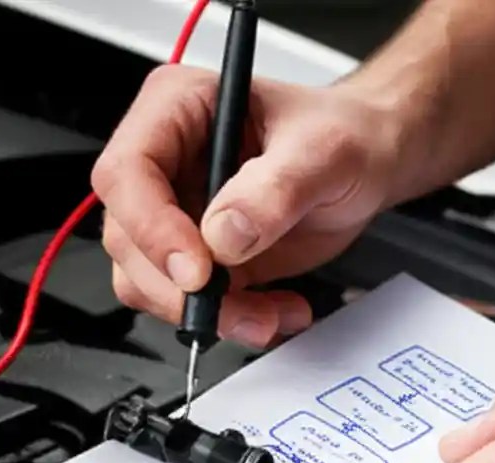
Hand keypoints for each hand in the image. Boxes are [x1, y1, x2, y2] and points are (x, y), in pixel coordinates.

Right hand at [90, 64, 407, 347]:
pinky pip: (180, 303)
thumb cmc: (346, 137)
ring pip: (145, 279)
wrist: (368, 167)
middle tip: (233, 300)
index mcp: (177, 108)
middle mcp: (162, 161)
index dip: (151, 226)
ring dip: (205, 311)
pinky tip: (269, 311)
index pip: (127, 171)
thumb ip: (275, 189)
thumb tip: (223, 235)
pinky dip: (224, 320)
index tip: (197, 269)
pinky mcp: (190, 257)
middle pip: (126, 236)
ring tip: (266, 312)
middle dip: (177, 285)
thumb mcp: (326, 151)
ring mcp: (171, 213)